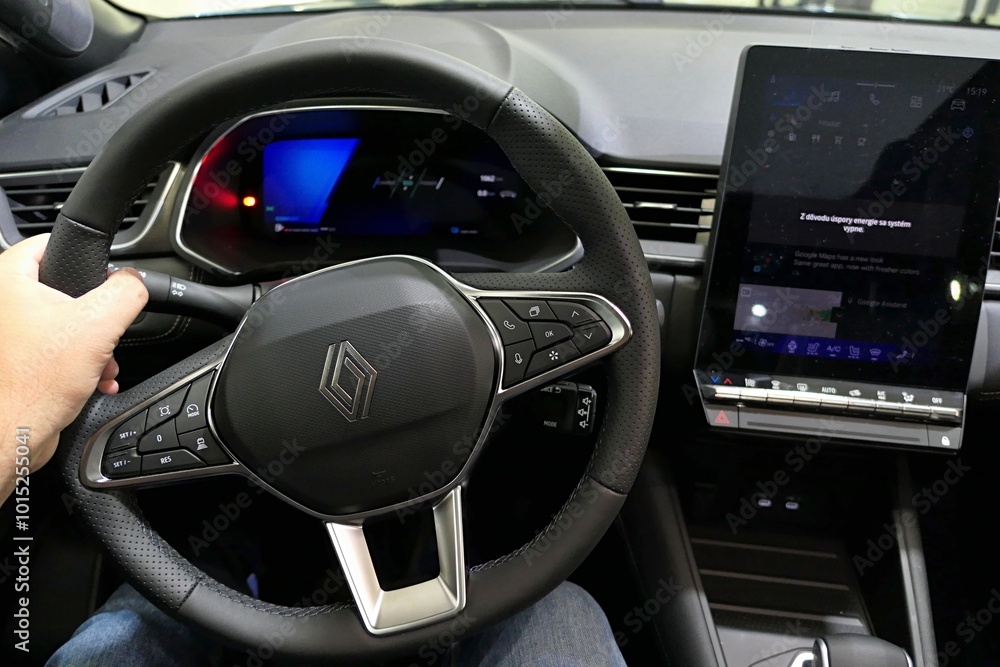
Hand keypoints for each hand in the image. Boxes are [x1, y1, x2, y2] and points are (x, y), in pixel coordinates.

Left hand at [0, 235, 147, 503]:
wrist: (12, 432)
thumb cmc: (37, 381)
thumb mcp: (100, 324)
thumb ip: (127, 292)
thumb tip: (136, 283)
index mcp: (8, 280)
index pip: (49, 243)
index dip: (85, 257)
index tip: (105, 276)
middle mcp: (1, 303)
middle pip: (61, 288)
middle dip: (94, 314)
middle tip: (105, 330)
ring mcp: (5, 333)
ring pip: (59, 321)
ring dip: (90, 342)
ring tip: (102, 362)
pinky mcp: (11, 360)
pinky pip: (51, 348)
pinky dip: (75, 361)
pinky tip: (91, 379)